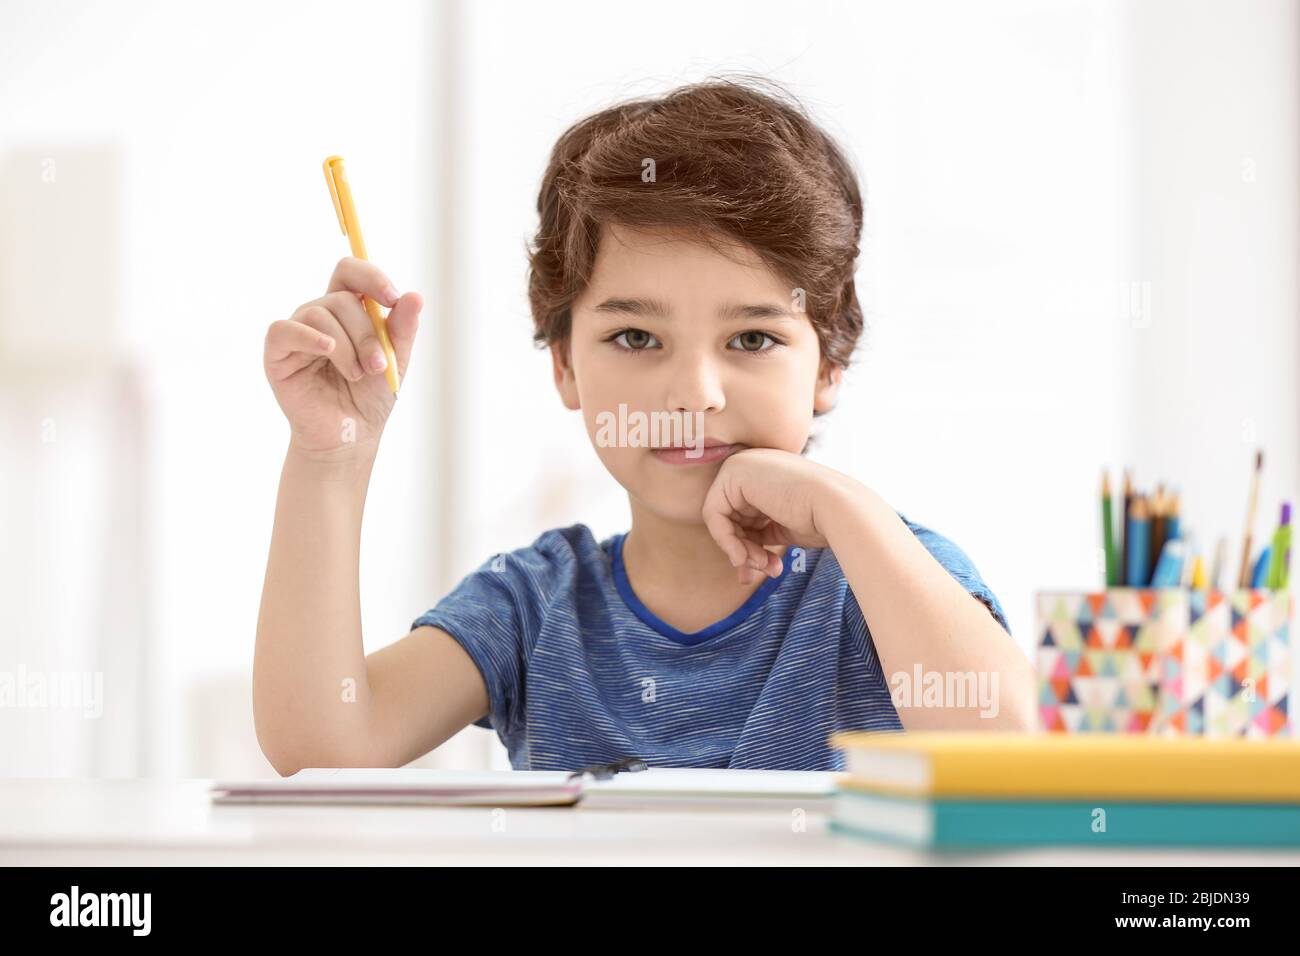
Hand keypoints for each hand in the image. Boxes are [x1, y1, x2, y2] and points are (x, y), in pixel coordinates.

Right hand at [264, 257, 422, 460]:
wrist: (350, 437)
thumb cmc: (370, 397)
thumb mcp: (395, 361)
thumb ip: (402, 329)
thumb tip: (415, 296)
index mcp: (348, 311)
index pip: (351, 273)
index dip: (371, 277)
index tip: (392, 299)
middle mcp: (320, 315)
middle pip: (341, 298)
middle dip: (367, 333)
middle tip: (379, 366)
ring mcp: (298, 332)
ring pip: (319, 315)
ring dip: (347, 347)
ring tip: (357, 375)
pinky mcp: (277, 353)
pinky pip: (285, 330)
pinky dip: (309, 337)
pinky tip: (328, 351)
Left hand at [700, 448, 848, 584]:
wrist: (837, 508)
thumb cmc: (819, 520)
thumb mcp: (780, 528)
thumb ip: (757, 534)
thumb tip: (738, 561)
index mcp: (765, 474)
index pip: (742, 515)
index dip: (749, 545)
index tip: (765, 567)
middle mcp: (750, 464)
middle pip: (729, 517)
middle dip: (744, 550)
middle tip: (761, 570)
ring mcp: (741, 465)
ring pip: (721, 519)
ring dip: (740, 550)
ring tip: (762, 565)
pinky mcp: (733, 473)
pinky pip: (714, 514)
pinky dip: (726, 541)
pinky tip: (744, 557)